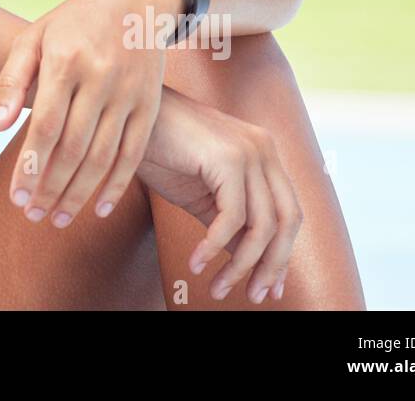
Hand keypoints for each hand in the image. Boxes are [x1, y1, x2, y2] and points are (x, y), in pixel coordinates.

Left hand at [0, 0, 175, 226]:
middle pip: (73, 148)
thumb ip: (12, 80)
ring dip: (79, 195)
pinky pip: (133, 153)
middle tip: (32, 216)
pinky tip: (97, 209)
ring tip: (57, 219)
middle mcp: (100, 78)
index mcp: (65, 60)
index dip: (30, 167)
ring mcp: (128, 93)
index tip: (16, 198)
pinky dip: (116, 185)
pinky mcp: (150, 104)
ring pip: (103, 157)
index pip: (44, 127)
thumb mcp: (33, 37)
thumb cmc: (72, 21)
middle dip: (51, 189)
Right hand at [136, 85, 303, 302]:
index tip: (266, 288)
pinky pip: (233, 218)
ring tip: (216, 287)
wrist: (127, 120)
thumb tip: (249, 264)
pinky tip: (195, 262)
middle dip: (271, 265)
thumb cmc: (159, 151)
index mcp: (263, 154)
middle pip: (287, 221)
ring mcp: (249, 150)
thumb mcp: (202, 194)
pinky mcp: (228, 157)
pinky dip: (214, 247)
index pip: (287, 213)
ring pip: (262, 225)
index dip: (281, 255)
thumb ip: (230, 223)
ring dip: (239, 266)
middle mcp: (264, 149)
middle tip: (251, 295)